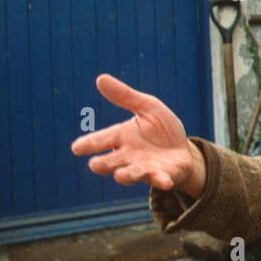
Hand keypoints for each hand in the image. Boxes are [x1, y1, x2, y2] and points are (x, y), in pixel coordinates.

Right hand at [71, 74, 205, 195]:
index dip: (88, 144)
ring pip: (132, 174)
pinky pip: (161, 179)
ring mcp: (145, 168)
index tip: (77, 148)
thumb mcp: (148, 107)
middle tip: (95, 164)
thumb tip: (100, 78)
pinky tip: (165, 181)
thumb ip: (126, 96)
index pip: (100, 140)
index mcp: (121, 137)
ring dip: (127, 175)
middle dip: (103, 164)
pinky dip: (162, 180)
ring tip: (120, 175)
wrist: (183, 150)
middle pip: (110, 162)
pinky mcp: (163, 176)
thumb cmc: (161, 129)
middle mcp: (128, 156)